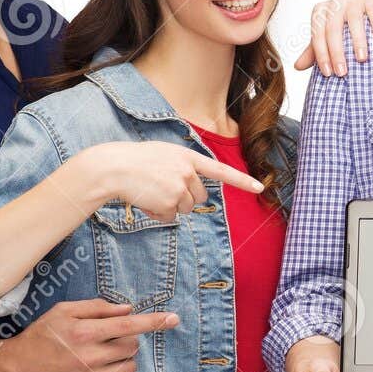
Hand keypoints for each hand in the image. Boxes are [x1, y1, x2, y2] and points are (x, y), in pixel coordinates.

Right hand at [0, 298, 178, 371]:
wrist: (17, 369)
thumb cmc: (42, 336)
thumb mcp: (64, 311)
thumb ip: (97, 308)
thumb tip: (128, 309)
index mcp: (84, 331)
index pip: (129, 325)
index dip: (154, 321)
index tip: (174, 318)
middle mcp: (89, 356)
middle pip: (132, 346)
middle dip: (127, 340)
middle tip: (107, 339)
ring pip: (130, 367)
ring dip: (125, 359)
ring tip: (104, 356)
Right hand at [77, 141, 262, 223]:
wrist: (112, 167)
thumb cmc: (135, 161)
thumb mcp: (163, 154)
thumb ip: (182, 167)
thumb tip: (191, 193)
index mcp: (188, 157)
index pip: (221, 170)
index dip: (241, 181)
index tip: (260, 188)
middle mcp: (188, 171)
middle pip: (200, 197)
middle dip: (185, 198)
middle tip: (162, 189)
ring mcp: (179, 187)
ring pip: (185, 208)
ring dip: (170, 206)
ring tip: (150, 192)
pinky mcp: (169, 202)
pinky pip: (170, 217)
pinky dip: (158, 214)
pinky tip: (145, 200)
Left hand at [294, 0, 372, 75]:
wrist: (369, 8)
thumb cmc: (346, 27)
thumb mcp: (329, 39)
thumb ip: (314, 51)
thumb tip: (297, 66)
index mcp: (321, 11)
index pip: (317, 33)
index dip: (321, 54)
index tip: (328, 73)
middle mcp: (335, 2)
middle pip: (333, 27)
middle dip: (337, 52)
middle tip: (343, 72)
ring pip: (353, 18)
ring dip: (357, 40)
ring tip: (362, 59)